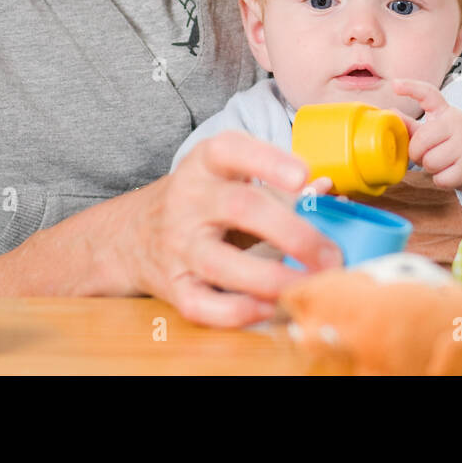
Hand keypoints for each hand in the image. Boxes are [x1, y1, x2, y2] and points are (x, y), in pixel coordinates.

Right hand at [122, 130, 342, 328]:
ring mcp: (179, 246)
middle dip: (290, 232)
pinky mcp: (174, 287)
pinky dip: (238, 312)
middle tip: (329, 254)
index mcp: (206, 164)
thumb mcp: (229, 177)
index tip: (303, 176)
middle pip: (239, 208)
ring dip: (271, 278)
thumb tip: (328, 191)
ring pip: (221, 263)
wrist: (132, 235)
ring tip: (308, 285)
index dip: (268, 161)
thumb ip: (279, 185)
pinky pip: (203, 305)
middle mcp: (189, 201)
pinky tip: (270, 308)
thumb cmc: (200, 202)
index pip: (231, 150)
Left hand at [391, 78, 461, 191]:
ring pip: (429, 163)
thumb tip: (390, 114)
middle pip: (420, 142)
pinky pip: (440, 179)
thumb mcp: (436, 128)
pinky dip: (440, 180)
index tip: (394, 85)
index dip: (410, 88)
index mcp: (447, 112)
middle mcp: (458, 125)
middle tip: (428, 153)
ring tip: (441, 162)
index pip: (429, 94)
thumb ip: (413, 124)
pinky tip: (450, 172)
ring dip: (430, 168)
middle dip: (417, 153)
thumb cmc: (454, 141)